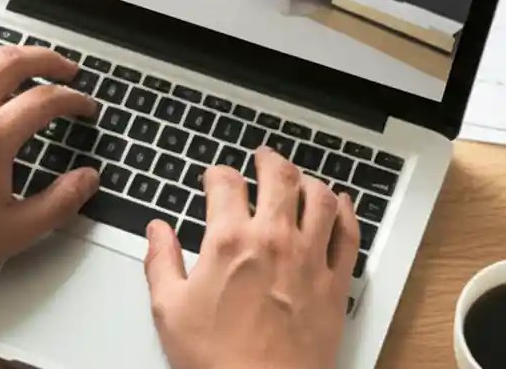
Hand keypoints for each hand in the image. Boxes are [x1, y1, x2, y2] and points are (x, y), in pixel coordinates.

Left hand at [0, 46, 99, 294]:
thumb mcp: (14, 231)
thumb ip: (59, 202)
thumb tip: (87, 179)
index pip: (44, 100)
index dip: (74, 100)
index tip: (85, 107)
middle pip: (12, 62)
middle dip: (47, 59)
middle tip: (67, 70)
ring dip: (10, 53)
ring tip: (29, 61)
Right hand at [143, 147, 359, 368]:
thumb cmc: (218, 360)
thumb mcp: (169, 311)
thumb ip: (160, 263)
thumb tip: (157, 232)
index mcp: (229, 241)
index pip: (225, 184)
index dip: (217, 173)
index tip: (215, 177)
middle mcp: (273, 239)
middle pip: (278, 177)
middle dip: (268, 160)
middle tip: (263, 158)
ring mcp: (310, 258)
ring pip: (319, 197)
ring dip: (308, 180)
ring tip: (300, 178)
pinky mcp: (335, 282)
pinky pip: (349, 234)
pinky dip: (346, 212)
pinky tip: (341, 204)